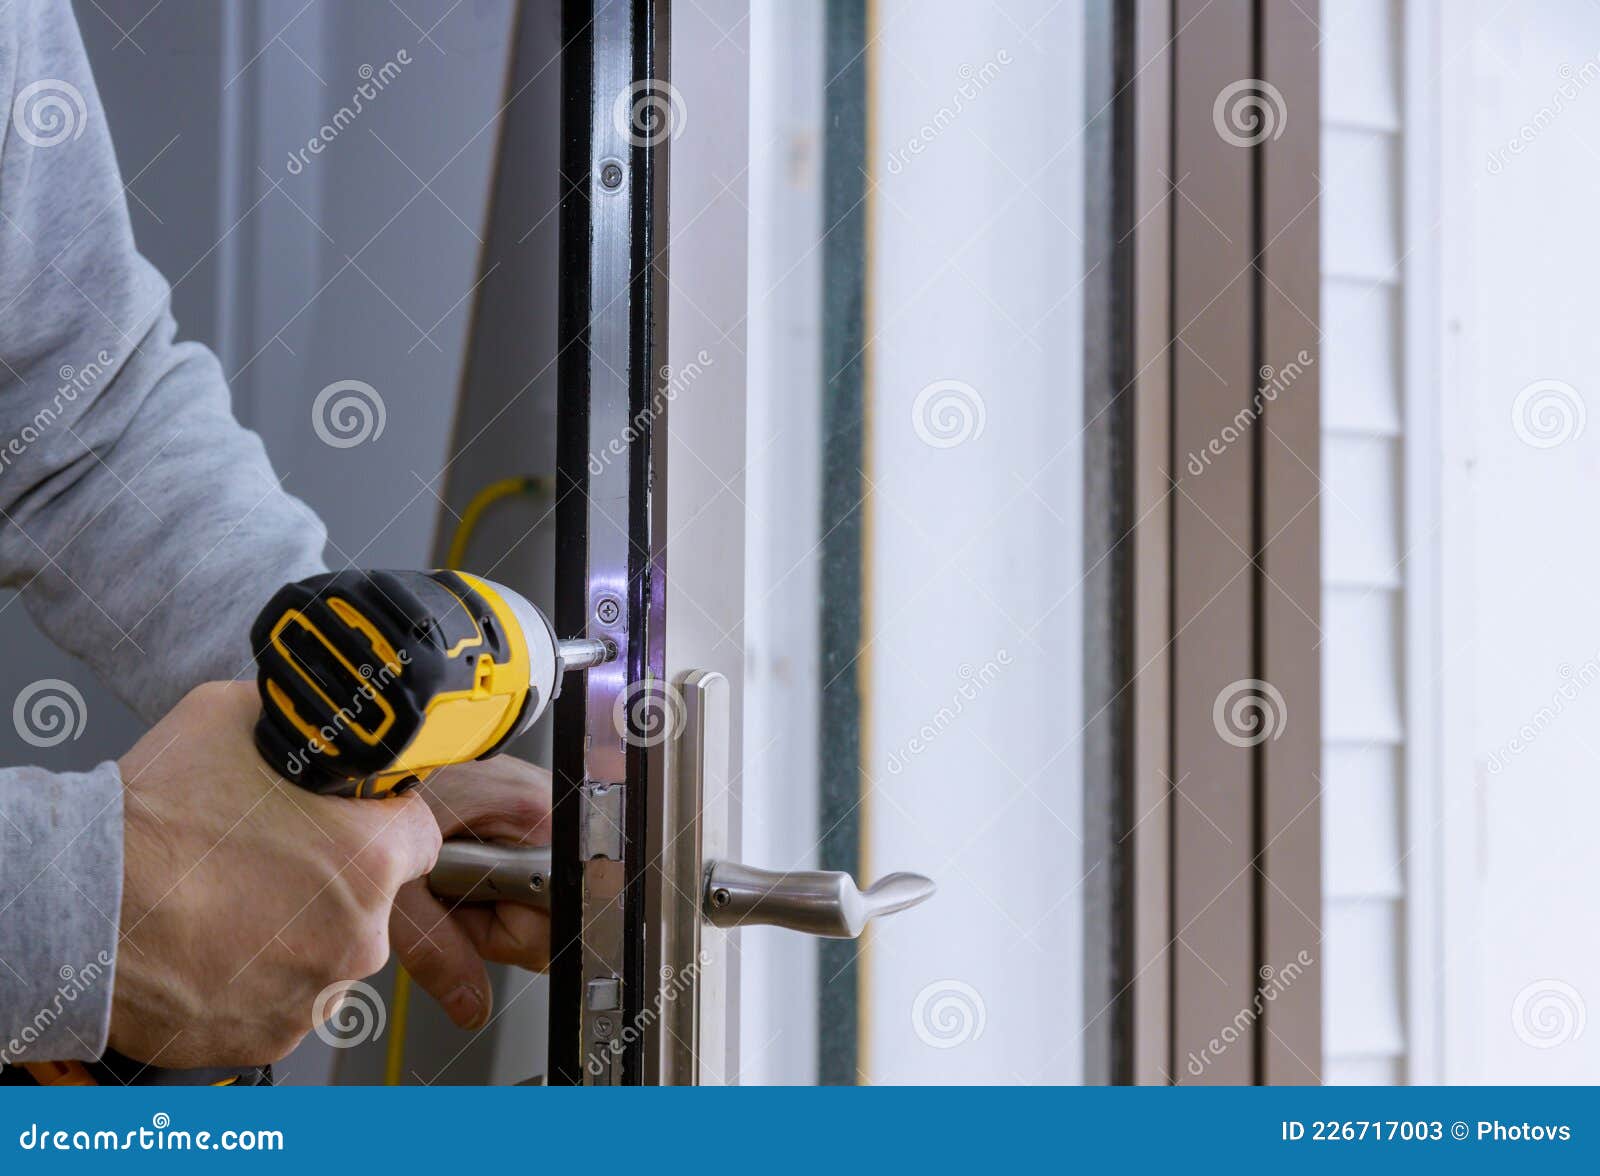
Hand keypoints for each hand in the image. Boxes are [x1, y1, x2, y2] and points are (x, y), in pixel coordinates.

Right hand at [111, 681, 440, 1066]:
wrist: (78, 908)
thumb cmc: (151, 822)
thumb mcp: (237, 720)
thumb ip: (302, 727)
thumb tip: (319, 722)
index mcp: (370, 857)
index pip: (420, 836)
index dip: (383, 823)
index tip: (355, 823)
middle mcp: (358, 934)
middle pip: (373, 901)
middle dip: (334, 881)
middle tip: (272, 861)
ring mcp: (315, 992)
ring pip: (328, 954)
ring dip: (296, 934)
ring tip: (232, 905)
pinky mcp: (271, 1036)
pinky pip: (284, 1000)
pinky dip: (256, 980)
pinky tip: (213, 947)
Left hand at [389, 756, 552, 1030]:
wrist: (368, 746)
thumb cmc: (378, 794)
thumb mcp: (398, 889)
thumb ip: (438, 952)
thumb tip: (471, 1006)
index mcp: (537, 823)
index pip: (560, 919)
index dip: (506, 935)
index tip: (463, 915)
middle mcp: (552, 804)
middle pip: (556, 904)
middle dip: (500, 914)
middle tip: (449, 886)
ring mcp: (544, 796)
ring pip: (545, 884)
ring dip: (497, 891)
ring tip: (451, 862)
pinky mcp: (530, 796)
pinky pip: (532, 857)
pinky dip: (497, 867)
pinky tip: (463, 847)